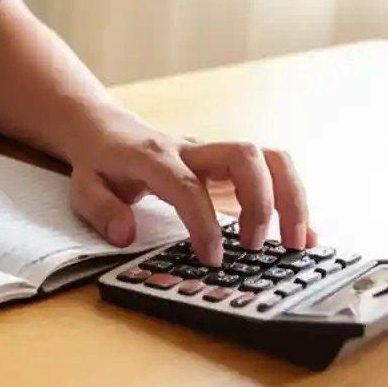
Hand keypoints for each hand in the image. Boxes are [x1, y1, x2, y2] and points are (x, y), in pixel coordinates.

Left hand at [68, 120, 313, 266]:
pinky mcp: (228, 165)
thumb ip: (101, 210)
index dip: (203, 222)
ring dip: (291, 198)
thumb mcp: (83, 188)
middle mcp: (193, 150)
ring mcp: (215, 154)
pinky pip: (271, 172)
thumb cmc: (99, 163)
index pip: (187, 186)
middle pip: (245, 156)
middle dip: (261, 202)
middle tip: (257, 248)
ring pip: (269, 159)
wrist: (106, 129)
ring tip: (295, 242)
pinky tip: (305, 233)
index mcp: (155, 157)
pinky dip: (293, 200)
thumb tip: (125, 234)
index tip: (213, 257)